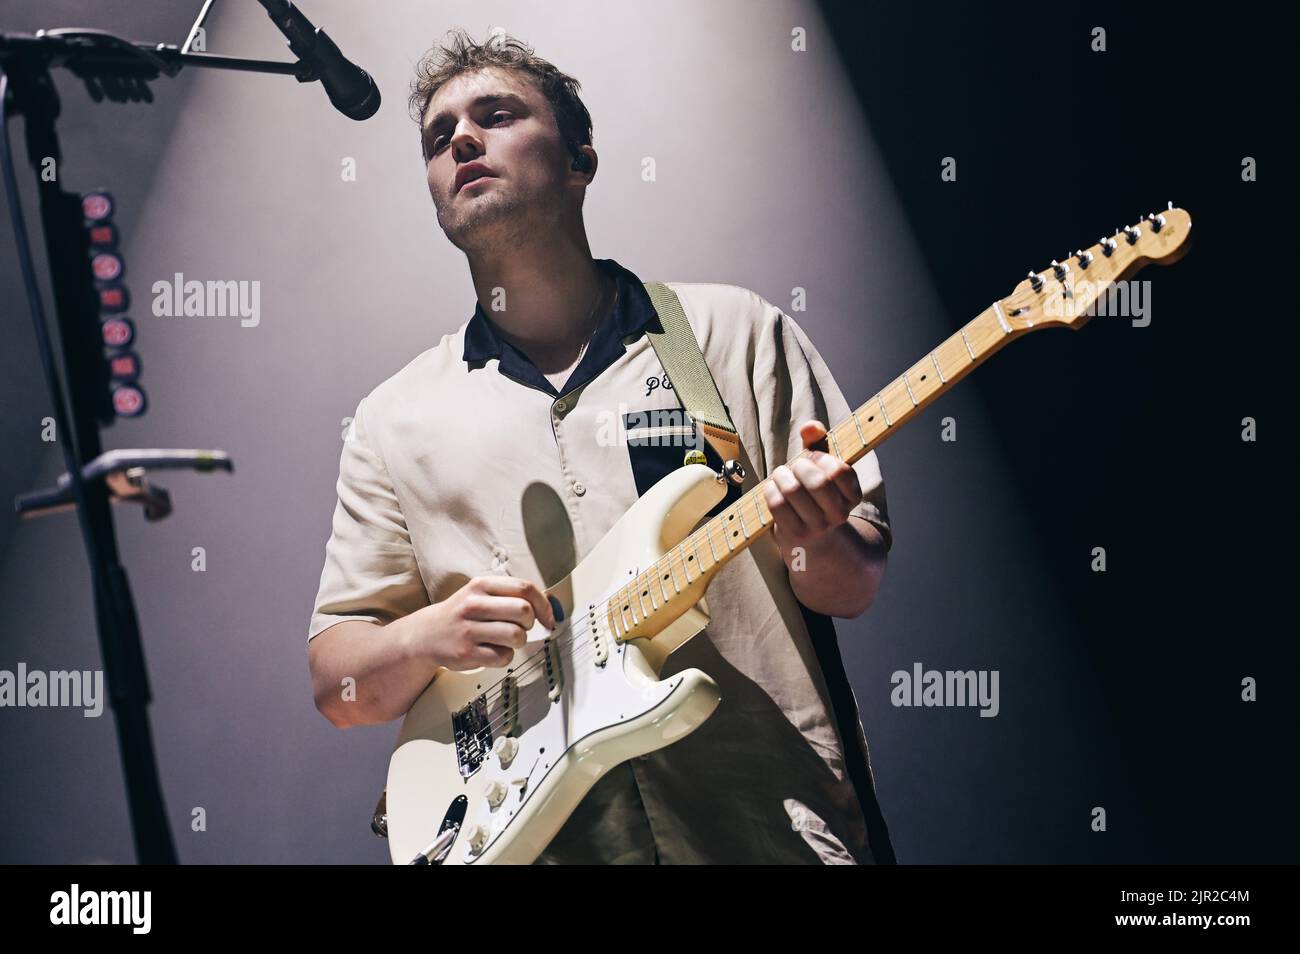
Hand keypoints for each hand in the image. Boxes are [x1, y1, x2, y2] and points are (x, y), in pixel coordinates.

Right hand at [403, 575, 556, 670]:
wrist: (426, 635)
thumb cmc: (462, 613)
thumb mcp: (482, 593)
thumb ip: (511, 593)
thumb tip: (550, 601)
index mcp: (481, 585)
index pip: (525, 588)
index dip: (544, 604)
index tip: (547, 617)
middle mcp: (474, 604)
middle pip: (524, 611)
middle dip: (530, 623)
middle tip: (521, 627)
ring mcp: (469, 630)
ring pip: (517, 636)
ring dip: (519, 641)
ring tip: (507, 639)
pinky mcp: (467, 653)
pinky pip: (504, 657)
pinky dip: (505, 656)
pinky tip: (493, 650)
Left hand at [762, 420, 861, 551]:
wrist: (810, 537)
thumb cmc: (814, 494)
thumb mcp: (822, 467)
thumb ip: (818, 442)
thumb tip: (809, 427)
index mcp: (852, 496)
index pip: (840, 472)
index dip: (822, 458)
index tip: (814, 457)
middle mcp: (839, 515)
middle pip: (817, 483)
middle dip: (800, 467)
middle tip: (795, 466)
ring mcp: (817, 527)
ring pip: (793, 491)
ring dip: (781, 476)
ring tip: (781, 475)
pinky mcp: (794, 534)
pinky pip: (777, 504)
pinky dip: (770, 490)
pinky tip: (773, 488)